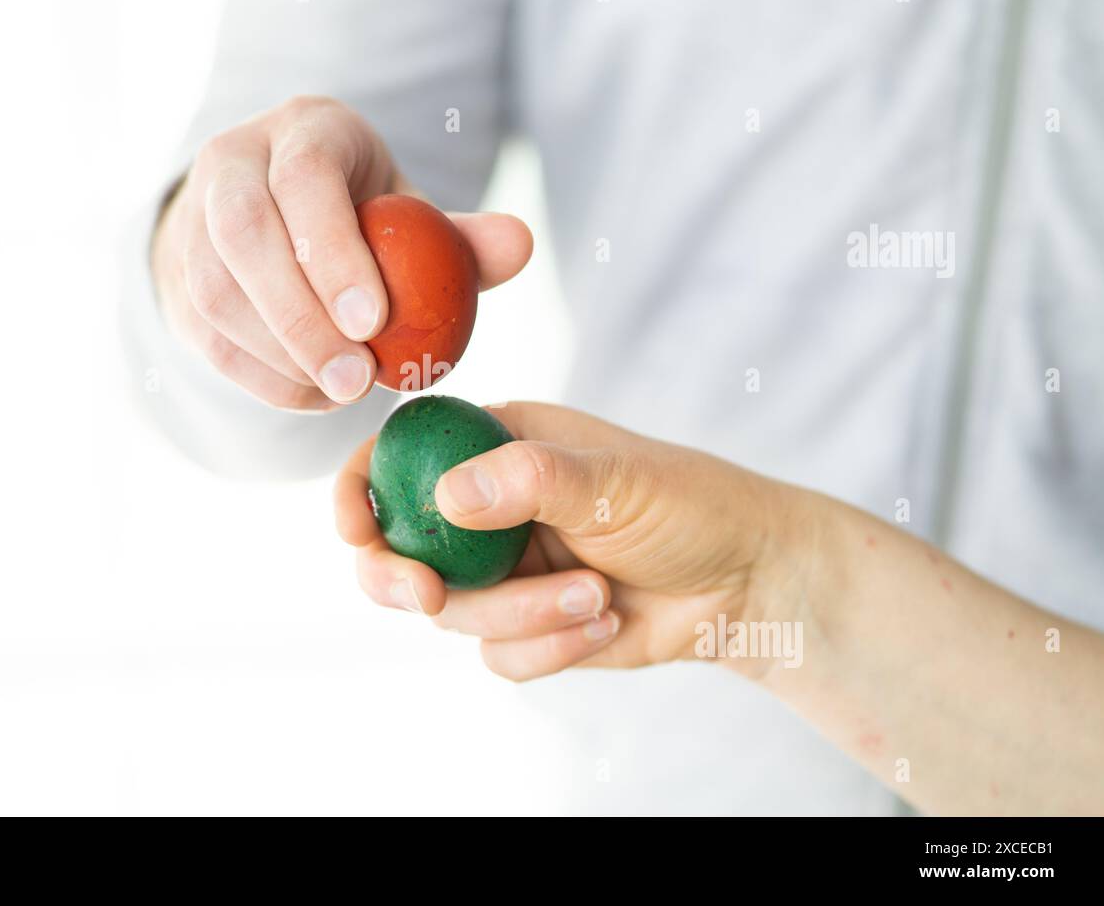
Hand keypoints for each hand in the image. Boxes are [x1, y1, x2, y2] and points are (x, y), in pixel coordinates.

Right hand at [149, 95, 533, 409]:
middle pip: (243, 233)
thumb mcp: (412, 213)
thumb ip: (460, 236)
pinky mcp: (178, 274)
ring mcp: (193, 216)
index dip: (333, 251)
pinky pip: (205, 334)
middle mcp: (233, 159)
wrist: (281, 218)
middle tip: (356, 378)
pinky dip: (260, 377)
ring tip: (342, 393)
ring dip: (278, 354)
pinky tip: (313, 397)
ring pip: (213, 289)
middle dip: (298, 315)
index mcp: (302, 129)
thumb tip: (519, 245)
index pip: (304, 178)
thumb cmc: (367, 217)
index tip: (374, 321)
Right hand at [334, 402, 815, 679]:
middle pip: (398, 549)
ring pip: (452, 613)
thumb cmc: (690, 505)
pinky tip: (605, 623)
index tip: (356, 530)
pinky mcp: (527, 627)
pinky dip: (549, 647)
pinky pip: (499, 656)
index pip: (397, 458)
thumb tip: (448, 494)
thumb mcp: (615, 479)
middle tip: (427, 598)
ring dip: (520, 614)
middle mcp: (487, 510)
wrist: (747, 583)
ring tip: (594, 595)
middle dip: (404, 579)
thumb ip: (532, 479)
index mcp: (495, 447)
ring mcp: (504, 571)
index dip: (360, 491)